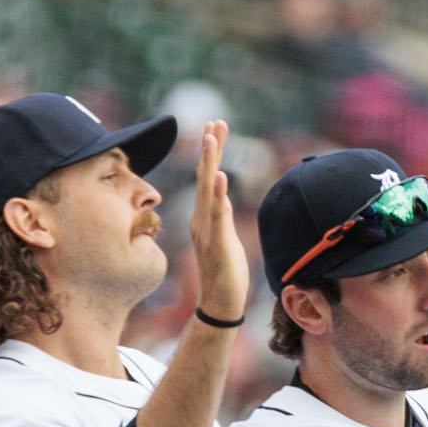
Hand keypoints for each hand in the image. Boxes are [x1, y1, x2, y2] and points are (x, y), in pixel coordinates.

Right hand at [191, 120, 248, 327]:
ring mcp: (208, 230)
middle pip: (206, 177)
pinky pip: (218, 215)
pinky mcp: (218, 243)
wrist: (220, 305)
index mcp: (204, 217)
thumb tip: (222, 198)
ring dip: (210, 163)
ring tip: (212, 137)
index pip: (209, 178)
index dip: (212, 153)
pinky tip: (222, 175)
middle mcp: (202, 219)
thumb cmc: (225, 275)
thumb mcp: (225, 238)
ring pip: (208, 190)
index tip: (216, 127)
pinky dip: (219, 195)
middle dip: (211, 148)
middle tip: (215, 121)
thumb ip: (222, 217)